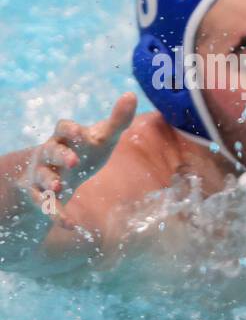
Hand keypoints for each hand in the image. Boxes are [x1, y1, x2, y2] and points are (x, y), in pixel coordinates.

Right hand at [23, 92, 136, 210]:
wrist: (54, 172)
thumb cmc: (83, 150)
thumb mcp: (100, 137)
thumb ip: (117, 120)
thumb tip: (131, 95)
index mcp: (65, 137)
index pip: (63, 128)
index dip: (71, 130)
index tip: (82, 133)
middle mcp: (50, 153)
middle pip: (50, 150)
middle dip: (61, 155)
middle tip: (74, 161)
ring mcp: (42, 173)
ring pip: (41, 176)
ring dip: (49, 181)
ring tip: (58, 187)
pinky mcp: (39, 193)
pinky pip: (44, 204)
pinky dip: (55, 213)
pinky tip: (69, 225)